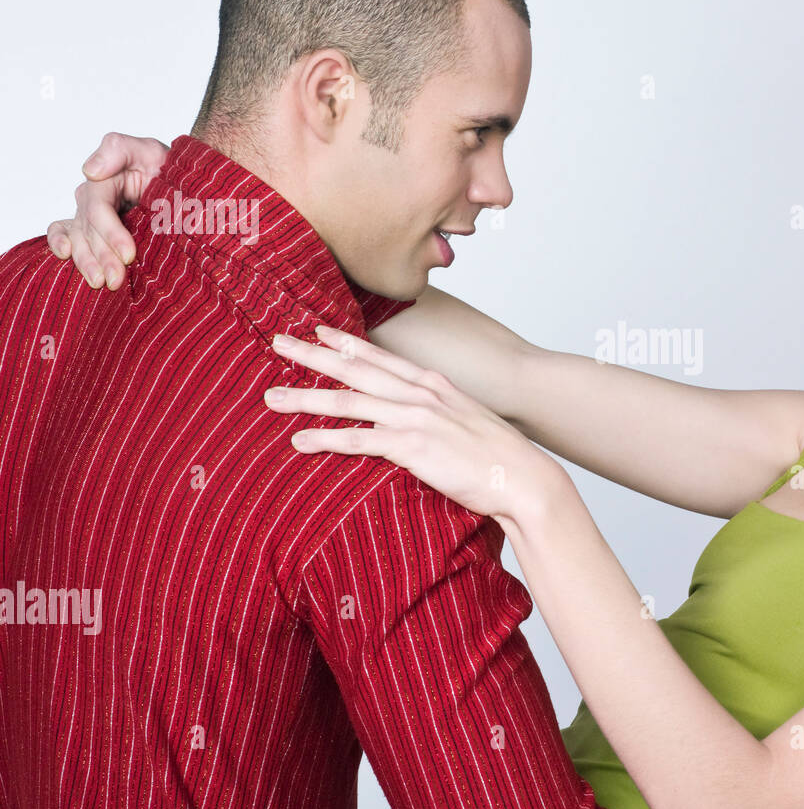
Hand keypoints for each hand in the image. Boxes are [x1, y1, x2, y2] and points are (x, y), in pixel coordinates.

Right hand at [46, 132, 168, 288]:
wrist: (182, 185)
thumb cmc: (165, 168)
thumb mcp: (149, 151)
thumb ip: (119, 150)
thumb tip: (90, 171)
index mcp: (104, 180)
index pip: (99, 209)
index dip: (111, 233)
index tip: (129, 255)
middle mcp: (92, 198)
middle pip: (89, 230)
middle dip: (102, 256)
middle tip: (115, 280)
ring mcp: (89, 214)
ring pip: (78, 239)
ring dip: (87, 262)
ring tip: (101, 282)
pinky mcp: (91, 228)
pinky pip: (63, 232)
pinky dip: (58, 243)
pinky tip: (64, 256)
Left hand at [264, 325, 566, 522]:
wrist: (524, 478)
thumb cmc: (501, 457)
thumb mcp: (469, 421)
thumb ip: (442, 413)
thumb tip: (425, 420)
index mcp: (433, 384)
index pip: (381, 355)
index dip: (346, 341)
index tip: (317, 330)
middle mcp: (421, 394)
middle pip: (356, 367)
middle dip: (313, 354)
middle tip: (278, 342)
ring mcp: (415, 418)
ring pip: (348, 400)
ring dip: (306, 397)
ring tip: (273, 396)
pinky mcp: (412, 447)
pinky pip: (357, 440)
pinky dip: (325, 439)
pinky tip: (299, 441)